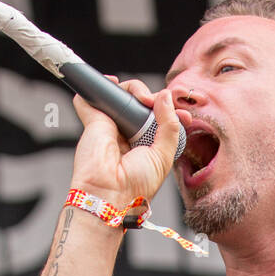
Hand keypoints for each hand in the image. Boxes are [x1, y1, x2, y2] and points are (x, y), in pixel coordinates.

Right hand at [70, 78, 191, 204]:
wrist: (109, 192)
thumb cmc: (136, 184)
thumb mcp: (163, 156)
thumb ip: (169, 126)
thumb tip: (165, 97)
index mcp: (145, 145)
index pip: (158, 119)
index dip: (168, 109)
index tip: (182, 113)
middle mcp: (127, 133)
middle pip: (140, 103)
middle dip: (152, 97)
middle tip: (157, 102)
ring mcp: (109, 126)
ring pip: (122, 95)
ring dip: (134, 88)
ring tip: (140, 98)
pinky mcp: (92, 120)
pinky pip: (92, 96)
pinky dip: (100, 84)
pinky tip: (113, 83)